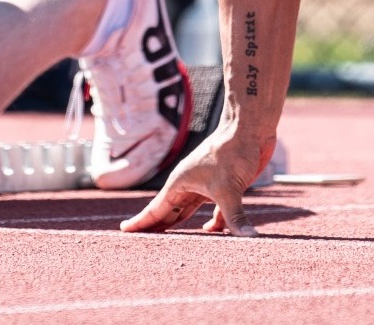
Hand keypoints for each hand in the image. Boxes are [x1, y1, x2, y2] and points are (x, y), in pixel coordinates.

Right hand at [120, 128, 274, 236]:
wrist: (249, 128)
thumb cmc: (232, 152)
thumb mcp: (229, 188)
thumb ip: (234, 217)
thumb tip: (248, 239)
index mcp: (180, 183)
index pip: (155, 209)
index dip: (140, 222)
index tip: (124, 231)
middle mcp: (189, 185)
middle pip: (169, 212)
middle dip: (157, 227)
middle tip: (143, 245)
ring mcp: (206, 185)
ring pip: (189, 211)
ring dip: (184, 227)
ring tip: (174, 243)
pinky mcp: (224, 185)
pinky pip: (215, 210)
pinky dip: (215, 222)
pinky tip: (213, 232)